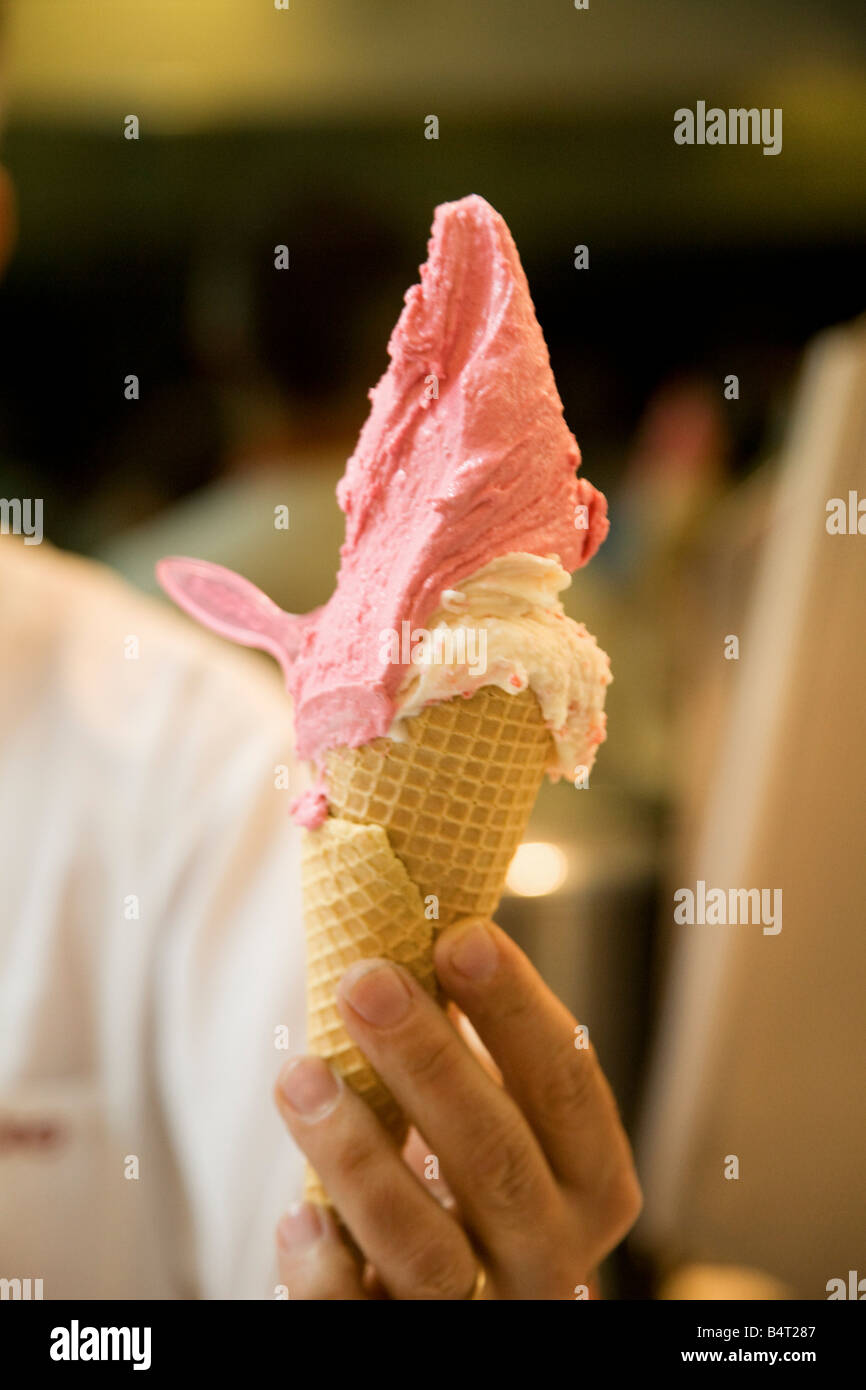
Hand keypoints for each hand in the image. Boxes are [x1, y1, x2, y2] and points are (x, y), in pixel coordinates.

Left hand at [273, 916, 641, 1298]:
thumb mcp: (497, 1129)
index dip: (516, 1009)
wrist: (461, 1318)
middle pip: (500, 1161)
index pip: (569, 1087)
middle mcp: (554, 1257)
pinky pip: (360, 1320)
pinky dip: (325, 1269)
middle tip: (365, 981)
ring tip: (300, 1074)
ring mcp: (485, 1316)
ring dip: (360, 1156)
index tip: (458, 936)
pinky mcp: (408, 1351)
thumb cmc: (473, 1193)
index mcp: (591, 1184)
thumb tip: (412, 924)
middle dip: (429, 1062)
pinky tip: (296, 1213)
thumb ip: (474, 1051)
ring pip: (426, 1249)